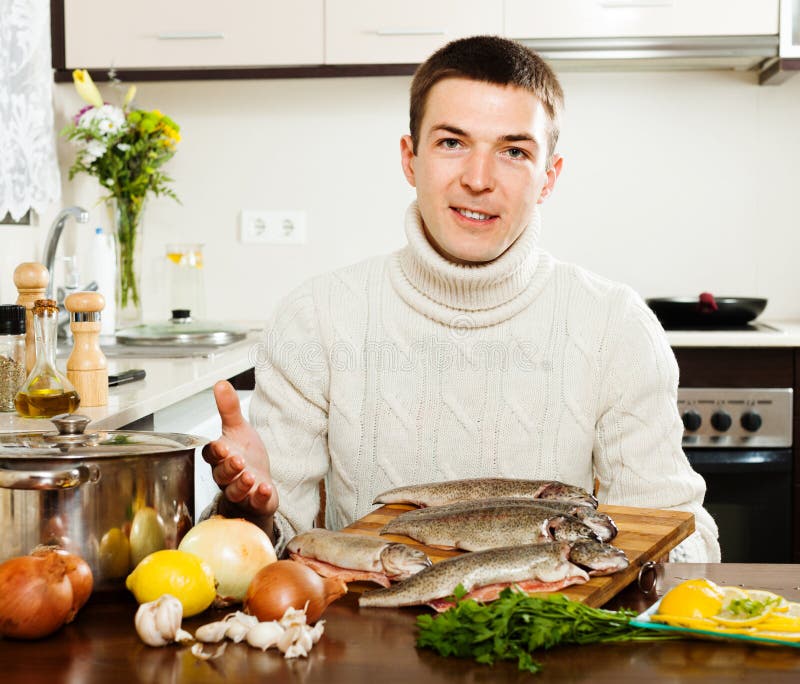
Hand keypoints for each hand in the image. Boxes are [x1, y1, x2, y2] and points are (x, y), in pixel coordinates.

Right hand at [202, 381, 277, 522]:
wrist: (259, 482)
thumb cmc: (246, 455)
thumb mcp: (239, 429)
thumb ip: (229, 409)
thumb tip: (220, 383)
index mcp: (220, 457)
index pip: (212, 454)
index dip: (216, 451)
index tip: (222, 446)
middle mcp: (226, 476)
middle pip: (221, 475)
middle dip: (229, 468)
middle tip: (238, 460)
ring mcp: (240, 491)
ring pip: (235, 491)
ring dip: (242, 484)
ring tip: (250, 477)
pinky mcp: (254, 503)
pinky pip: (254, 503)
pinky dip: (260, 497)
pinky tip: (266, 489)